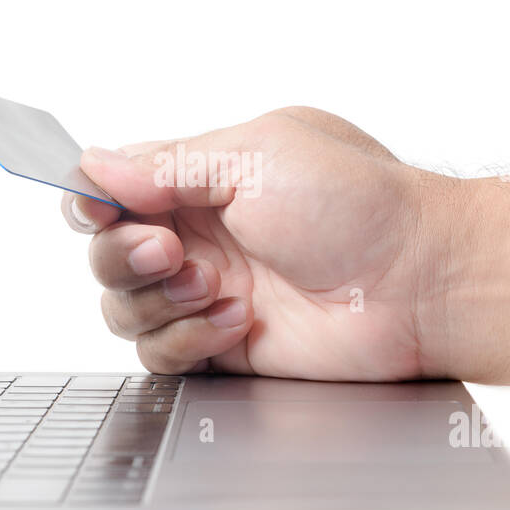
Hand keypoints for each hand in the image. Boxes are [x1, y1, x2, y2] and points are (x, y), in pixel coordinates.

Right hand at [61, 107, 458, 379]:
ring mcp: (207, 291)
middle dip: (123, 253)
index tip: (96, 208)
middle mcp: (200, 234)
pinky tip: (234, 319)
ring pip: (123, 306)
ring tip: (213, 285)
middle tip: (169, 251)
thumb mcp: (258, 156)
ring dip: (156, 299)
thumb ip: (170, 164)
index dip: (91, 199)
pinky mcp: (220, 344)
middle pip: (106, 251)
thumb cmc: (360, 204)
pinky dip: (184, 338)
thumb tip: (98, 165)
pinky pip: (158, 354)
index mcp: (204, 176)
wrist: (418, 283)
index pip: (114, 186)